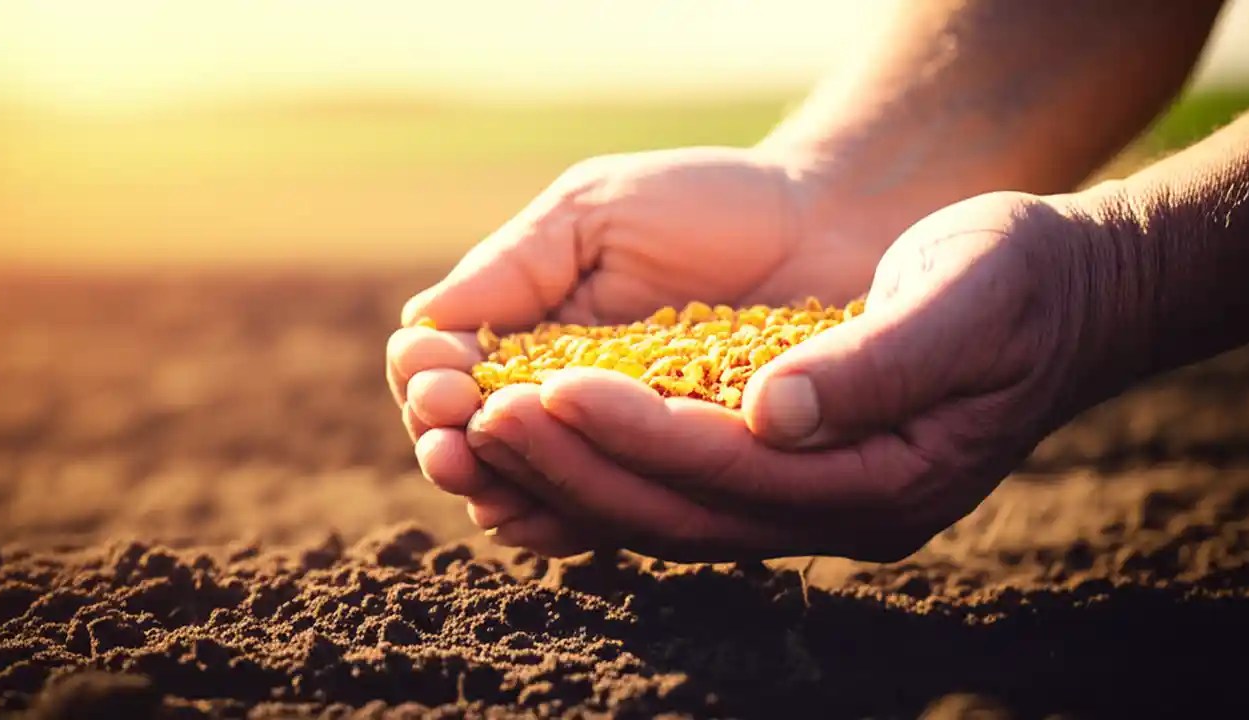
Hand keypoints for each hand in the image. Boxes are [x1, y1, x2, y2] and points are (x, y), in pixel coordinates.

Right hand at [387, 147, 892, 553]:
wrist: (829, 227)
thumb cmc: (710, 203)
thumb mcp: (595, 214)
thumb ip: (512, 267)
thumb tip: (418, 326)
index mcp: (530, 330)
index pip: (446, 371)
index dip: (428, 381)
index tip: (437, 377)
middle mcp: (563, 396)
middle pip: (477, 442)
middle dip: (451, 445)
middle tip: (451, 441)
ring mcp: (618, 443)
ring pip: (537, 487)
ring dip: (501, 489)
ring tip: (488, 484)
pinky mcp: (677, 479)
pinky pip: (615, 515)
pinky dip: (571, 521)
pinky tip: (545, 517)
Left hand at [461, 191, 1106, 560]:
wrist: (1060, 293)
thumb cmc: (1020, 280)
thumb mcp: (967, 300)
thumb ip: (878, 363)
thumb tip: (771, 414)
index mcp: (889, 480)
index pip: (736, 471)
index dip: (636, 434)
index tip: (547, 387)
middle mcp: (843, 511)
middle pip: (684, 513)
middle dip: (578, 468)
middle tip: (479, 419)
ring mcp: (815, 502)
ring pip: (670, 513)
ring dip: (574, 478)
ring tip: (483, 431)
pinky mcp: (790, 474)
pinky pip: (682, 491)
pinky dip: (609, 470)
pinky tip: (546, 439)